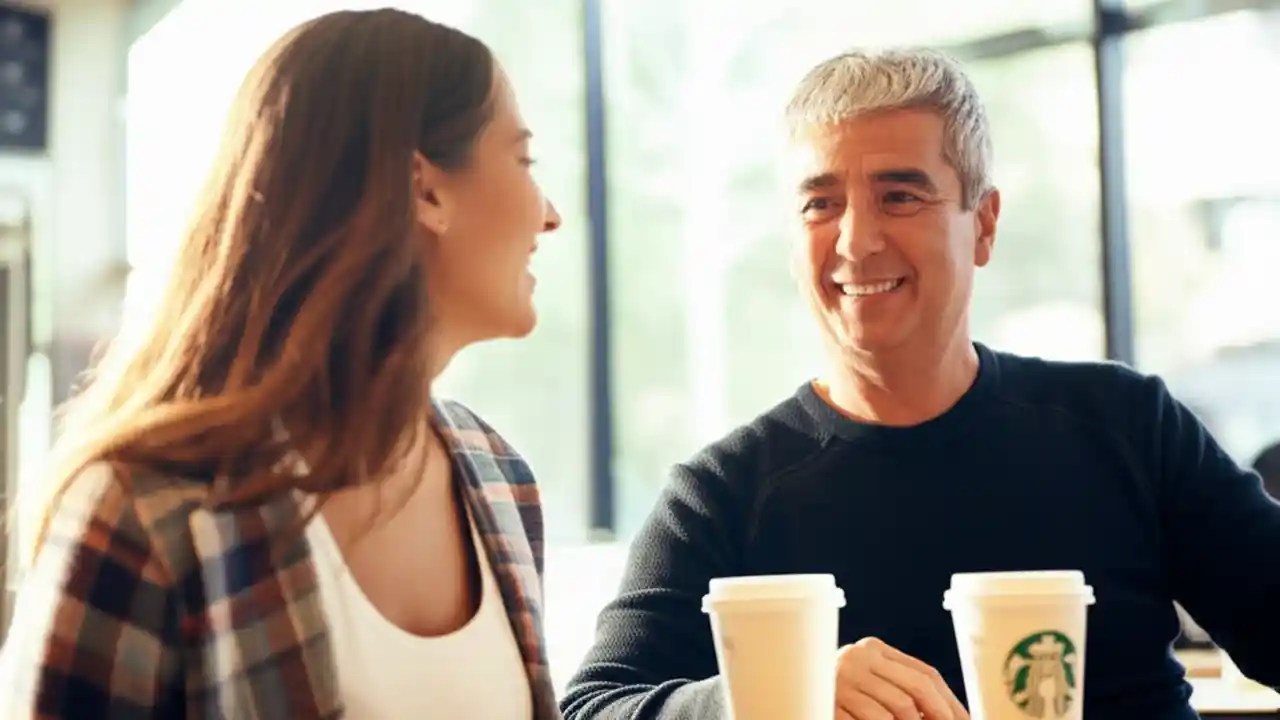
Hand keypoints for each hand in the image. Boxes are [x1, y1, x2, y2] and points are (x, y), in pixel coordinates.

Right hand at [834, 637, 968, 719]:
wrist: (794, 696)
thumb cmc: (844, 699)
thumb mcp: (876, 687)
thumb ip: (905, 692)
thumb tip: (957, 717)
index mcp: (874, 650)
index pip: (925, 674)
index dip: (950, 703)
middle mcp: (857, 657)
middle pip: (916, 688)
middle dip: (940, 716)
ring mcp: (841, 679)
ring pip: (898, 708)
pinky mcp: (830, 700)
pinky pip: (872, 719)